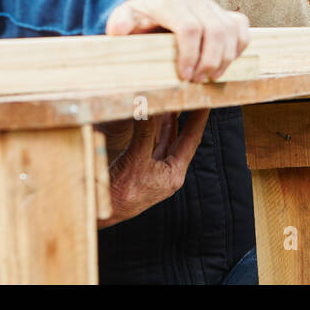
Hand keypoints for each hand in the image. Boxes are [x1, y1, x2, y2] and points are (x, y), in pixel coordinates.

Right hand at [98, 110, 210, 227]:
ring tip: (174, 102)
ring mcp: (157, 172)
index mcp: (174, 173)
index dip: (199, 118)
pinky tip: (155, 119)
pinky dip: (156, 131)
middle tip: (192, 98)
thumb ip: (143, 132)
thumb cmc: (121, 191)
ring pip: (168, 142)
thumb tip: (147, 107)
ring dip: (170, 123)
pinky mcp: (144, 170)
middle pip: (183, 140)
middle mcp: (169, 173)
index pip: (192, 140)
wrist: (103, 212)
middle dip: (187, 118)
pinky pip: (155, 146)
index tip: (206, 101)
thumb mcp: (135, 158)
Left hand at [104, 0, 249, 81]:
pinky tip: (226, 62)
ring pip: (231, 30)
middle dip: (210, 61)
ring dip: (225, 58)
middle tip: (196, 81)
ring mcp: (212, 6)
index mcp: (169, 3)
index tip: (184, 76)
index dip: (191, 54)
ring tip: (210, 77)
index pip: (190, 27)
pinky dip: (239, 46)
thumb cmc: (141, 13)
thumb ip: (120, 22)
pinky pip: (241, 27)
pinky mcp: (223, 12)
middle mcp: (194, 1)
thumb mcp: (125, 15)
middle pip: (216, 31)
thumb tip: (117, 30)